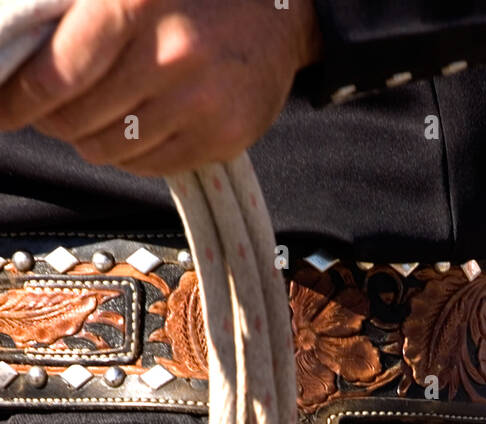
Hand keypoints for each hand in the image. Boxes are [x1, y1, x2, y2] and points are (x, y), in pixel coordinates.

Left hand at [0, 0, 322, 174]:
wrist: (280, 11)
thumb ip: (77, 15)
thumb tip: (24, 64)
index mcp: (136, 3)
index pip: (59, 73)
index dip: (20, 98)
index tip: (4, 109)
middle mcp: (171, 55)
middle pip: (78, 119)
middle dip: (54, 118)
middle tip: (53, 107)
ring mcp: (201, 102)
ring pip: (110, 150)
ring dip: (91, 138)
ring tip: (101, 113)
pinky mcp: (222, 138)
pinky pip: (149, 166)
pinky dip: (132, 153)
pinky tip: (138, 125)